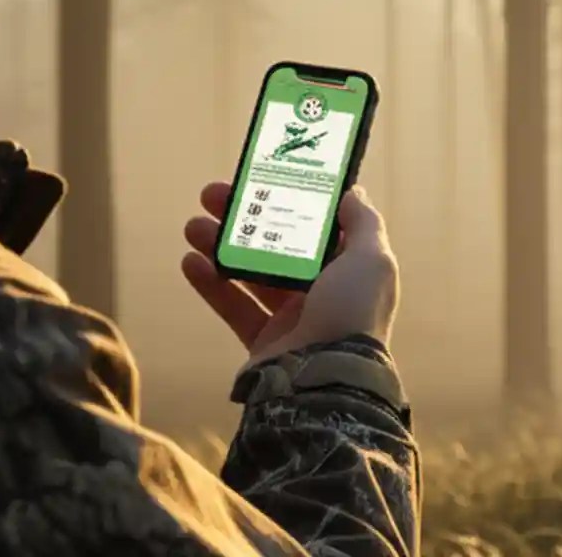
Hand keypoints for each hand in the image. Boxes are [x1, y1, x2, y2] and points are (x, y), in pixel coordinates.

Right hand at [181, 182, 399, 367]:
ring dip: (220, 246)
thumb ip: (363, 222)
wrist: (324, 382)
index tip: (263, 179)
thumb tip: (353, 190)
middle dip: (246, 219)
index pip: (316, 227)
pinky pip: (233, 306)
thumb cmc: (352, 314)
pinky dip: (210, 284)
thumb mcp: (372, 259)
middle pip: (277, 245)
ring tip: (193, 226)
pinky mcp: (264, 342)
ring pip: (250, 273)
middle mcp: (323, 293)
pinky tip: (189, 261)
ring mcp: (292, 319)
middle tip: (213, 196)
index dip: (291, 201)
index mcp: (350, 271)